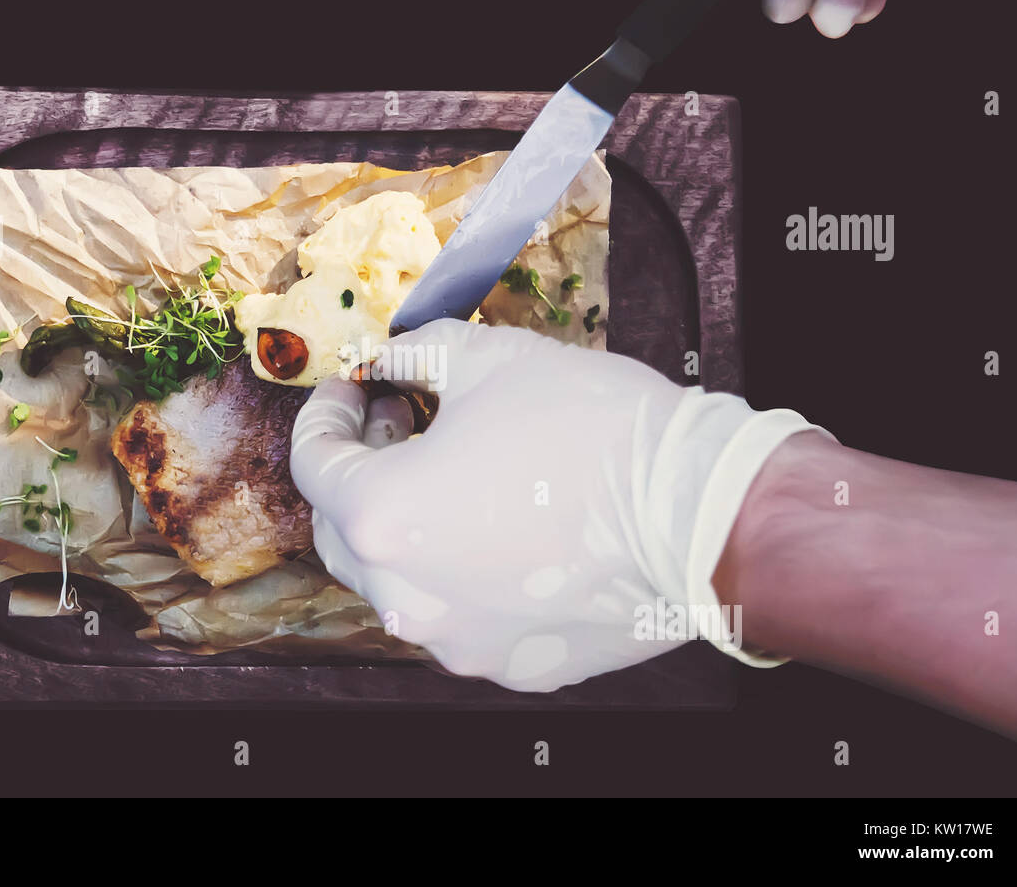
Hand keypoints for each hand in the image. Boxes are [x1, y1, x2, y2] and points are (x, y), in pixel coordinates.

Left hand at [289, 320, 821, 690]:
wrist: (702, 513)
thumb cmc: (598, 434)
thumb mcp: (491, 361)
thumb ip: (416, 354)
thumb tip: (387, 356)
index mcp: (387, 518)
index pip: (314, 464)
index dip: (327, 413)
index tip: (353, 387)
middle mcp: (408, 596)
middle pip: (344, 530)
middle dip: (359, 468)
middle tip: (398, 420)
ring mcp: (459, 639)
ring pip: (397, 580)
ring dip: (407, 521)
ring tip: (452, 469)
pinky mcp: (509, 662)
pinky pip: (458, 612)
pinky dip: (459, 568)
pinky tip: (499, 525)